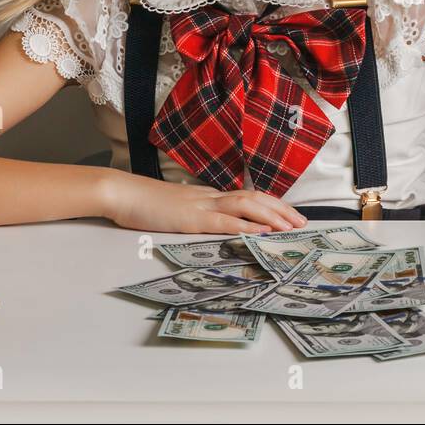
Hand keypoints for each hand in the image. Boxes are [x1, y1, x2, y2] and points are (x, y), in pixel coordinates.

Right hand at [100, 171, 307, 234]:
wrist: (122, 192)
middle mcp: (210, 197)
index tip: (291, 215)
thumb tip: (214, 221)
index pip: (249, 196)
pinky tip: (260, 232)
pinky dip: (244, 226)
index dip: (273, 205)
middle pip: (255, 198)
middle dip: (281, 210)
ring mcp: (201, 206)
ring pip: (245, 206)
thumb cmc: (145, 202)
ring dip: (271, 216)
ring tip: (290, 227)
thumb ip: (197, 211)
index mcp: (208, 195)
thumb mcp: (178, 206)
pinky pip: (222, 221)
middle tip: (302, 223)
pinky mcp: (190, 219)